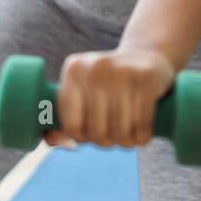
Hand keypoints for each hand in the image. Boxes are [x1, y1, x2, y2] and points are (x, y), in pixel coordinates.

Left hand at [44, 47, 175, 150]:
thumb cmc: (107, 85)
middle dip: (106, 142)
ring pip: (121, 131)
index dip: (82, 138)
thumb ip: (63, 120)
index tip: (90, 133)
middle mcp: (96, 66)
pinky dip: (142, 137)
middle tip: (112, 136)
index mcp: (73, 69)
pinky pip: (142, 125)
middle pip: (97, 131)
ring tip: (128, 136)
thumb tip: (53, 141)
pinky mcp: (147, 78)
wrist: (145, 57)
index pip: (71, 125)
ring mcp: (123, 71)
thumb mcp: (82, 93)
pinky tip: (142, 133)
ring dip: (126, 142)